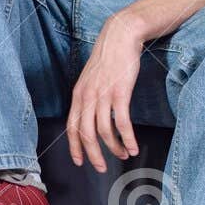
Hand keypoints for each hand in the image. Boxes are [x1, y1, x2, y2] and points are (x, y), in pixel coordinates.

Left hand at [67, 12, 144, 172]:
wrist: (120, 36)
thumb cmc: (108, 58)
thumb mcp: (91, 78)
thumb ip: (89, 97)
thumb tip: (90, 116)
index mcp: (78, 95)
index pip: (72, 127)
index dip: (75, 147)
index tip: (80, 161)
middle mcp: (87, 97)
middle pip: (86, 134)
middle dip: (94, 155)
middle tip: (101, 167)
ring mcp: (103, 95)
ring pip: (105, 131)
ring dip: (114, 148)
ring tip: (123, 154)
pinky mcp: (120, 93)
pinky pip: (122, 123)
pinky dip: (128, 138)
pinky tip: (133, 146)